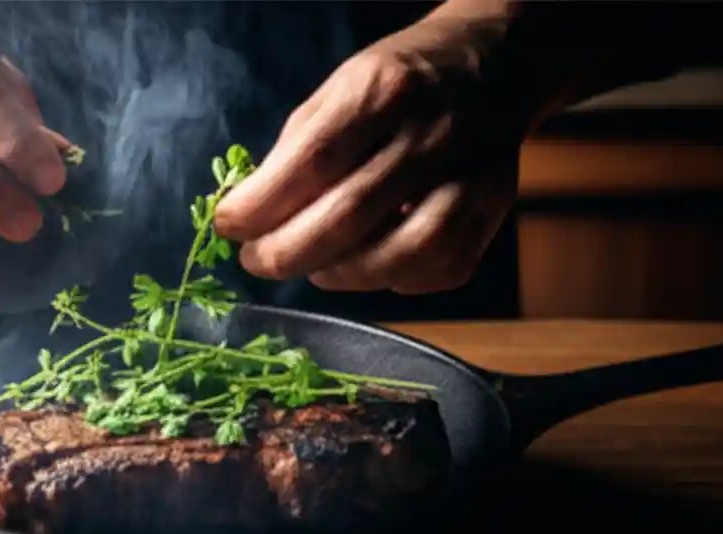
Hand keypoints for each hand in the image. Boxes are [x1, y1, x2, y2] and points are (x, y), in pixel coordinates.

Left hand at [214, 10, 529, 294]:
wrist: (490, 64)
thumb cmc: (397, 83)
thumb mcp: (339, 89)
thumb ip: (296, 150)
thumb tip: (251, 216)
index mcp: (383, 92)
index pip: (313, 162)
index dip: (262, 205)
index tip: (229, 226)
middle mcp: (431, 136)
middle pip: (349, 217)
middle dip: (287, 252)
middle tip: (258, 261)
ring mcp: (470, 177)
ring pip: (401, 254)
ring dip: (342, 275)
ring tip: (315, 267)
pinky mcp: (493, 211)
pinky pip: (441, 268)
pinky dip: (396, 280)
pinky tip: (371, 266)